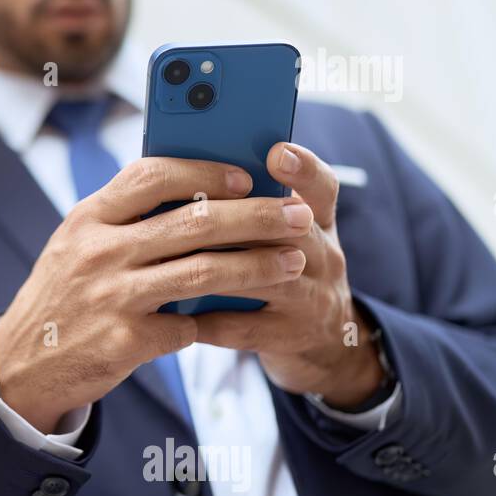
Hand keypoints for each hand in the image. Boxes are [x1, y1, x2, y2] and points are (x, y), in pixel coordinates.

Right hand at [0, 157, 311, 432]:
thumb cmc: (63, 295)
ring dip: (258, 266)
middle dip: (257, 216)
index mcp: (88, 218)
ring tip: (294, 261)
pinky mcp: (125, 341)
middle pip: (194, 221)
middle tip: (297, 216)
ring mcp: (112, 297)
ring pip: (204, 272)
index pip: (153, 175)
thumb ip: (124, 218)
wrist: (23, 363)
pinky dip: (219, 321)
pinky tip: (244, 316)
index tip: (247, 176)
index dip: (206, 171)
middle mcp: (99, 252)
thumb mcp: (77, 243)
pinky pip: (190, 327)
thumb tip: (200, 190)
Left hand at [193, 142, 382, 407]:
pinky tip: (172, 311)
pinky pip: (243, 327)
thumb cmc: (279, 271)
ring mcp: (311, 299)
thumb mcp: (279, 236)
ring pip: (266, 277)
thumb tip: (186, 174)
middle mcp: (323, 256)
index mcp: (317, 221)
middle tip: (197, 210)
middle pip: (290, 229)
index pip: (321, 187)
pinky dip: (206, 319)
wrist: (322, 343)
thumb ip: (247, 209)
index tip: (277, 152)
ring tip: (173, 261)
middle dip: (243, 218)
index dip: (302, 168)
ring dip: (217, 268)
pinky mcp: (290, 337)